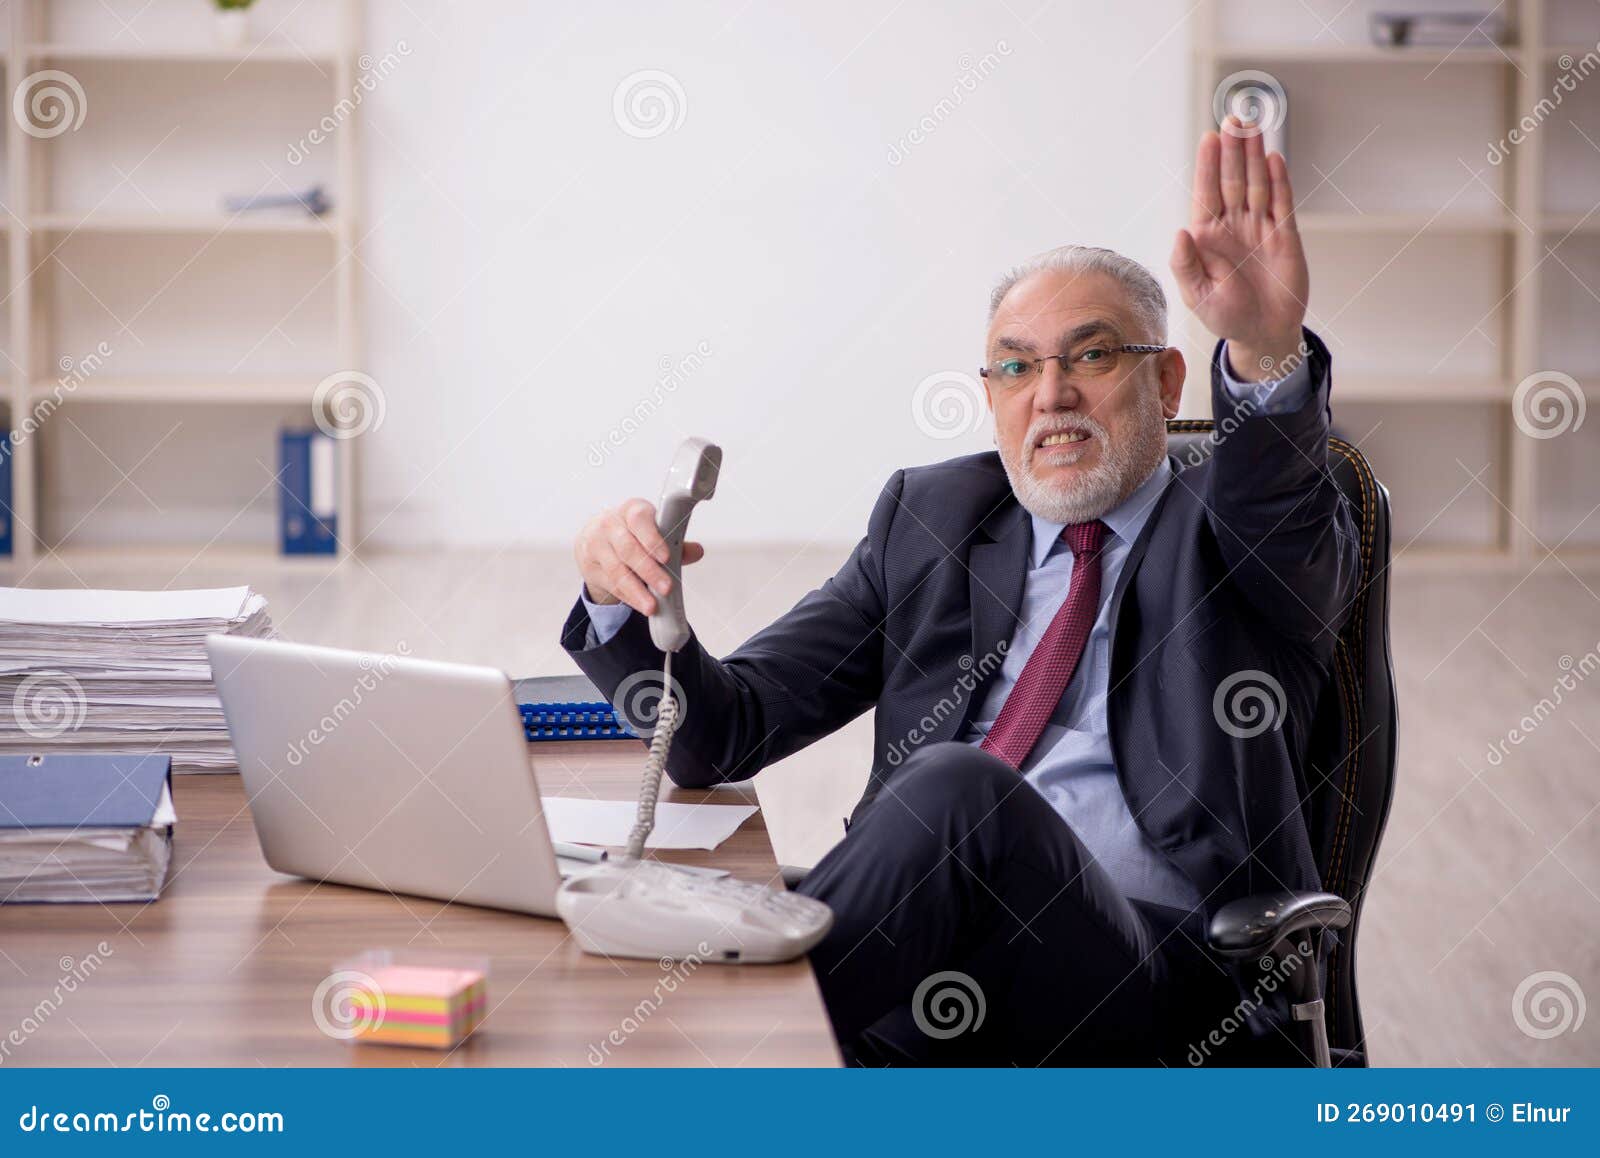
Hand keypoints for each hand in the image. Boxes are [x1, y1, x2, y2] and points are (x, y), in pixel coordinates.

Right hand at [574, 498, 703, 615]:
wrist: (595, 538)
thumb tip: (697, 551)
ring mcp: (596, 545)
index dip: (653, 538)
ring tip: (652, 605)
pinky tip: (640, 604)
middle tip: (666, 587)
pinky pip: (611, 584)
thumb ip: (676, 542)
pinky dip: (628, 596)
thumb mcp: (652, 532)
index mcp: (630, 510)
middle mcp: (610, 525)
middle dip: (649, 571)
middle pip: (628, 549)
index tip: (666, 557)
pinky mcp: (590, 567)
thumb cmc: (631, 532)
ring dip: (637, 590)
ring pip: (617, 571)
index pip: (639, 520)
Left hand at [1170, 116, 1308, 380]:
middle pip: (1233, 180)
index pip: (1206, 193)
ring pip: (1257, 184)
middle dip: (1232, 150)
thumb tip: (1179, 232)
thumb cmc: (1226, 316)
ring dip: (1255, 156)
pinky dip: (1280, 180)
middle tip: (1233, 119)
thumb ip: (1185, 264)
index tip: (1209, 137)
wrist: (1263, 333)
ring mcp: (1259, 227)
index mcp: (1207, 236)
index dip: (1208, 165)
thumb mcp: (1197, 296)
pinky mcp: (1284, 235)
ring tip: (1252, 128)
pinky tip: (1274, 158)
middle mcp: (1233, 226)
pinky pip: (1282, 202)